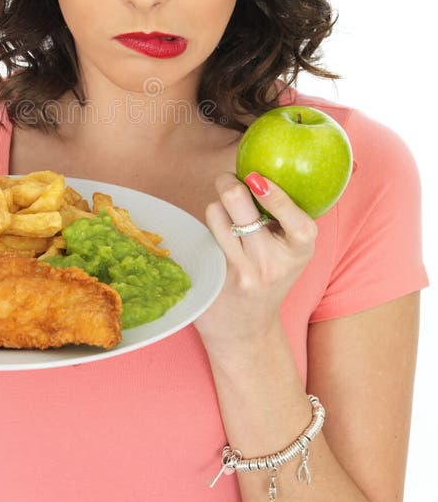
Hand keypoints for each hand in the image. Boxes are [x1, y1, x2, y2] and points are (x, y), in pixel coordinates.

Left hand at [193, 170, 317, 360]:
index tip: (258, 179)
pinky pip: (201, 234)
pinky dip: (205, 230)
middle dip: (229, 183)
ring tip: (225, 220)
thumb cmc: (269, 279)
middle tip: (229, 182)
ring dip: (216, 208)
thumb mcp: (290, 253)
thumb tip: (259, 168)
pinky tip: (213, 241)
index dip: (276, 197)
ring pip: (215, 212)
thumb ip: (284, 217)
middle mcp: (270, 264)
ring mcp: (240, 273)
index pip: (298, 222)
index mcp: (300, 252)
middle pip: (238, 202)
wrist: (246, 333)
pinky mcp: (212, 278)